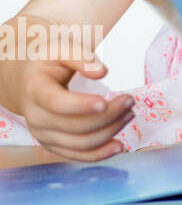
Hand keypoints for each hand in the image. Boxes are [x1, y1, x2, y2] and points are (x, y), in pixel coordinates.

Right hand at [6, 15, 134, 160]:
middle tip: (130, 100)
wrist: (28, 83)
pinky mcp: (54, 145)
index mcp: (36, 90)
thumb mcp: (61, 49)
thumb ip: (81, 57)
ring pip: (80, 143)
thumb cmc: (48, 63)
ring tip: (129, 114)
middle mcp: (36, 117)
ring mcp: (44, 135)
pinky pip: (78, 155)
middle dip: (108, 115)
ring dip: (110, 131)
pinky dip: (100, 154)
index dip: (80, 105)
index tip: (105, 101)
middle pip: (75, 126)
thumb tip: (102, 71)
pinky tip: (119, 146)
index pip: (56, 103)